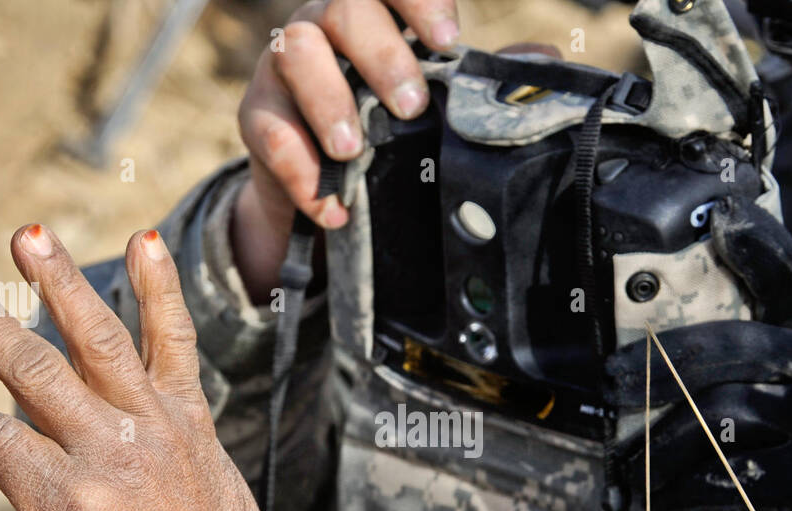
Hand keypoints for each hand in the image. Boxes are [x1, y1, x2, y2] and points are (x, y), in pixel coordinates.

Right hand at [0, 224, 377, 510]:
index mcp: (71, 502)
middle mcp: (114, 453)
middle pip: (34, 372)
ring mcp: (159, 429)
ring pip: (101, 342)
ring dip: (61, 283)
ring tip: (27, 233)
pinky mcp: (194, 420)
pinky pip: (177, 345)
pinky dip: (161, 292)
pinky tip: (142, 239)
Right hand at [233, 0, 458, 299]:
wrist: (315, 183)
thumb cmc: (379, 127)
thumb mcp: (418, 104)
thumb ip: (462, 84)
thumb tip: (534, 65)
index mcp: (372, 14)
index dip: (420, 3)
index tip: (448, 40)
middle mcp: (324, 25)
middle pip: (346, 11)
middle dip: (383, 56)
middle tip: (411, 106)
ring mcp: (283, 64)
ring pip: (298, 56)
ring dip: (330, 103)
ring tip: (353, 151)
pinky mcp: (256, 114)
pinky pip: (273, 134)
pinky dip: (303, 174)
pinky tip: (333, 208)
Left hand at [606, 197, 791, 510]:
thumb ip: (762, 345)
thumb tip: (667, 339)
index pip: (791, 279)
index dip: (759, 245)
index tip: (721, 217)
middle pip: (737, 347)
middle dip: (663, 362)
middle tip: (611, 382)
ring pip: (722, 416)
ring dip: (662, 442)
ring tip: (627, 461)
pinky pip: (732, 477)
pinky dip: (686, 490)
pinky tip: (662, 497)